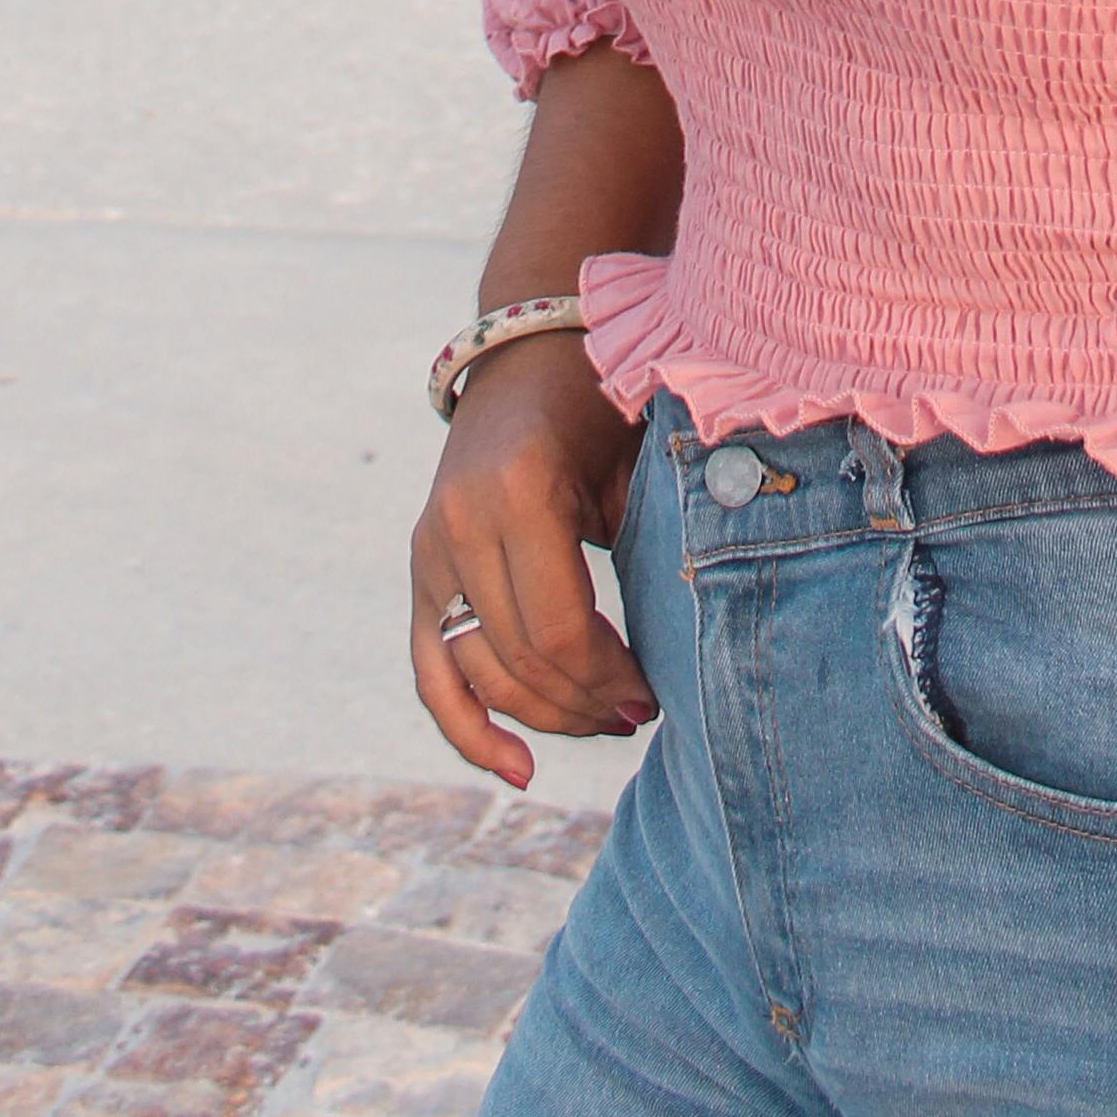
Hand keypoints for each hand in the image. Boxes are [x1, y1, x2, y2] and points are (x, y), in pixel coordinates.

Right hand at [407, 335, 657, 790]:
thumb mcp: (635, 458)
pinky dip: (468, 727)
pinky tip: (518, 769)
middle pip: (520, 660)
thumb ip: (653, 541)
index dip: (608, 678)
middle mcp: (461, 522)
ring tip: (607, 719)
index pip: (558, 629)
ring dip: (546, 716)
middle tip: (642, 711)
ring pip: (481, 674)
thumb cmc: (605, 400)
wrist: (532, 346)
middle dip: (585, 703)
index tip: (655, 695)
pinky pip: (432, 668)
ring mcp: (431, 547)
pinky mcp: (421, 568)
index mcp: (519, 489)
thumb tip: (695, 649)